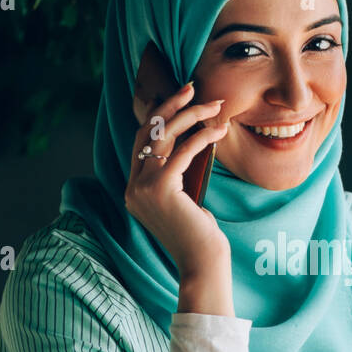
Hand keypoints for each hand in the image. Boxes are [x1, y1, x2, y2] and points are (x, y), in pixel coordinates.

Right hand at [125, 75, 230, 281]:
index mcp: (134, 190)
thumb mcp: (184, 199)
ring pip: (163, 137)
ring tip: (213, 105)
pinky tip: (219, 129)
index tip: (182, 99)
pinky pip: (182, 152)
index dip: (160, 117)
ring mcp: (142, 189)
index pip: (142, 142)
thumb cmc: (199, 235)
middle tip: (192, 88)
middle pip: (148, 133)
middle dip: (171, 106)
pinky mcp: (160, 190)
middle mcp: (132, 187)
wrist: (202, 263)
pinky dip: (201, 137)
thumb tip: (191, 144)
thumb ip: (178, 176)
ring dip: (190, 116)